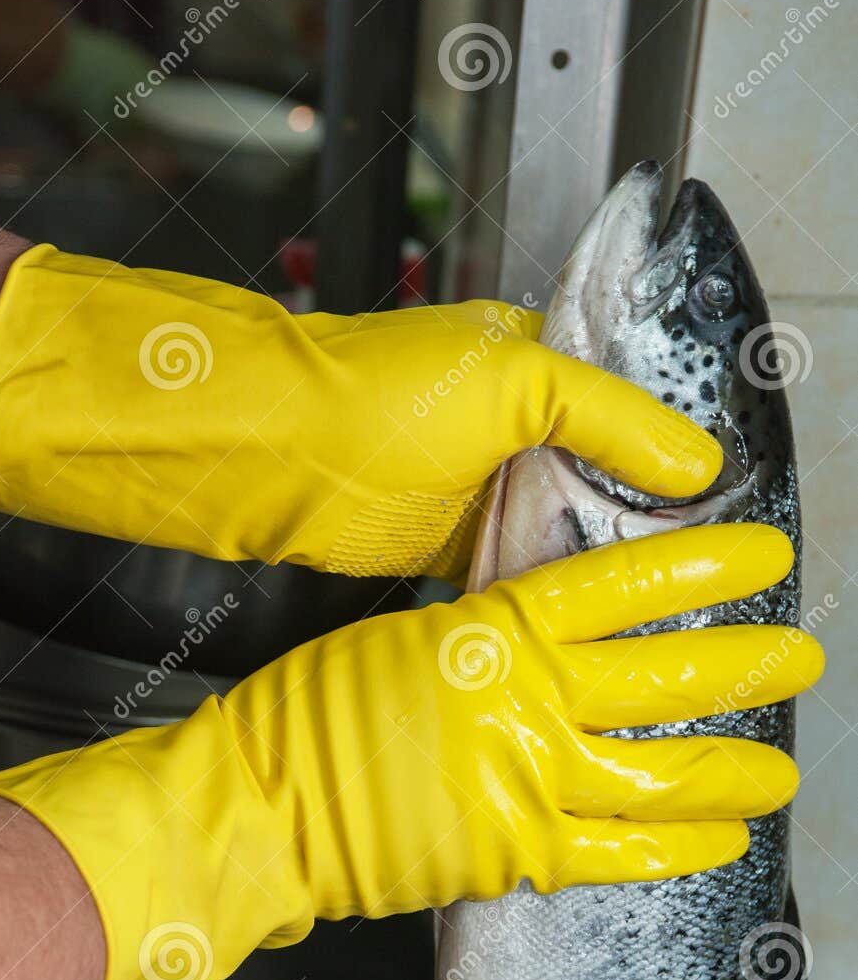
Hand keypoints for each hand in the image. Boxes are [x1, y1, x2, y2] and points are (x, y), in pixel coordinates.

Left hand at [0, 248, 722, 583]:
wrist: (266, 454)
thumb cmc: (371, 398)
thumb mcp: (516, 384)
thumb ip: (610, 417)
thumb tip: (697, 464)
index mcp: (533, 362)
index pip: (627, 406)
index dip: (670, 454)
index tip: (712, 507)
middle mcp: (508, 423)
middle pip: (597, 476)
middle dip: (633, 518)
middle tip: (684, 569)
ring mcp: (472, 485)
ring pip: (556, 528)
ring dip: (587, 560)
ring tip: (642, 603)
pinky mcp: (440, 543)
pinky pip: (509, 568)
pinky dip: (537, 589)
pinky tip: (572, 618)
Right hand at [0, 525, 820, 979]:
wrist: (258, 806)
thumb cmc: (308, 715)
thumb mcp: (401, 636)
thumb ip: (484, 635)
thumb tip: (546, 629)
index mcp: (493, 632)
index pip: (620, 587)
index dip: (698, 569)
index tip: (758, 556)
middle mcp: (525, 704)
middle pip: (660, 678)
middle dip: (740, 666)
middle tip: (798, 655)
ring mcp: (525, 783)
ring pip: (658, 772)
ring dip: (731, 767)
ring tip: (784, 768)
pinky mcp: (514, 855)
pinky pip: (618, 854)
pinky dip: (677, 849)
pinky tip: (724, 841)